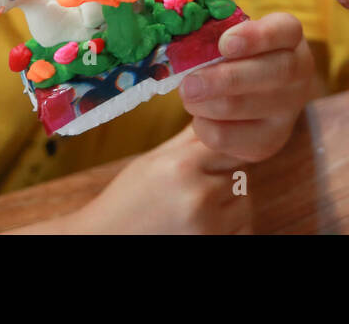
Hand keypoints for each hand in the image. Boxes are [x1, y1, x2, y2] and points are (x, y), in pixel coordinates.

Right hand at [74, 127, 247, 233]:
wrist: (104, 240)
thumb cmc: (127, 200)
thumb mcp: (153, 161)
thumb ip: (188, 139)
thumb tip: (212, 105)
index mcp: (182, 166)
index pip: (229, 143)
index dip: (220, 150)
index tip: (208, 157)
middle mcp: (198, 195)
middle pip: (240, 172)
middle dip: (223, 176)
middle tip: (194, 186)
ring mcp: (208, 226)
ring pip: (244, 201)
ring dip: (229, 203)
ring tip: (194, 207)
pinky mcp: (214, 245)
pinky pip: (244, 229)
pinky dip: (231, 227)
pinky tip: (203, 224)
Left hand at [179, 12, 312, 162]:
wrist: (254, 97)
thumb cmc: (238, 57)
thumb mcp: (233, 37)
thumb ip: (216, 36)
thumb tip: (186, 46)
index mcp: (290, 37)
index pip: (285, 30)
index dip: (256, 37)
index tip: (225, 43)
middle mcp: (299, 72)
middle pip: (269, 74)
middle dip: (222, 79)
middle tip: (188, 84)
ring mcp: (288, 111)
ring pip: (239, 107)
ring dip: (203, 102)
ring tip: (188, 94)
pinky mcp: (269, 142)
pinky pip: (225, 136)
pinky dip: (202, 124)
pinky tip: (202, 114)